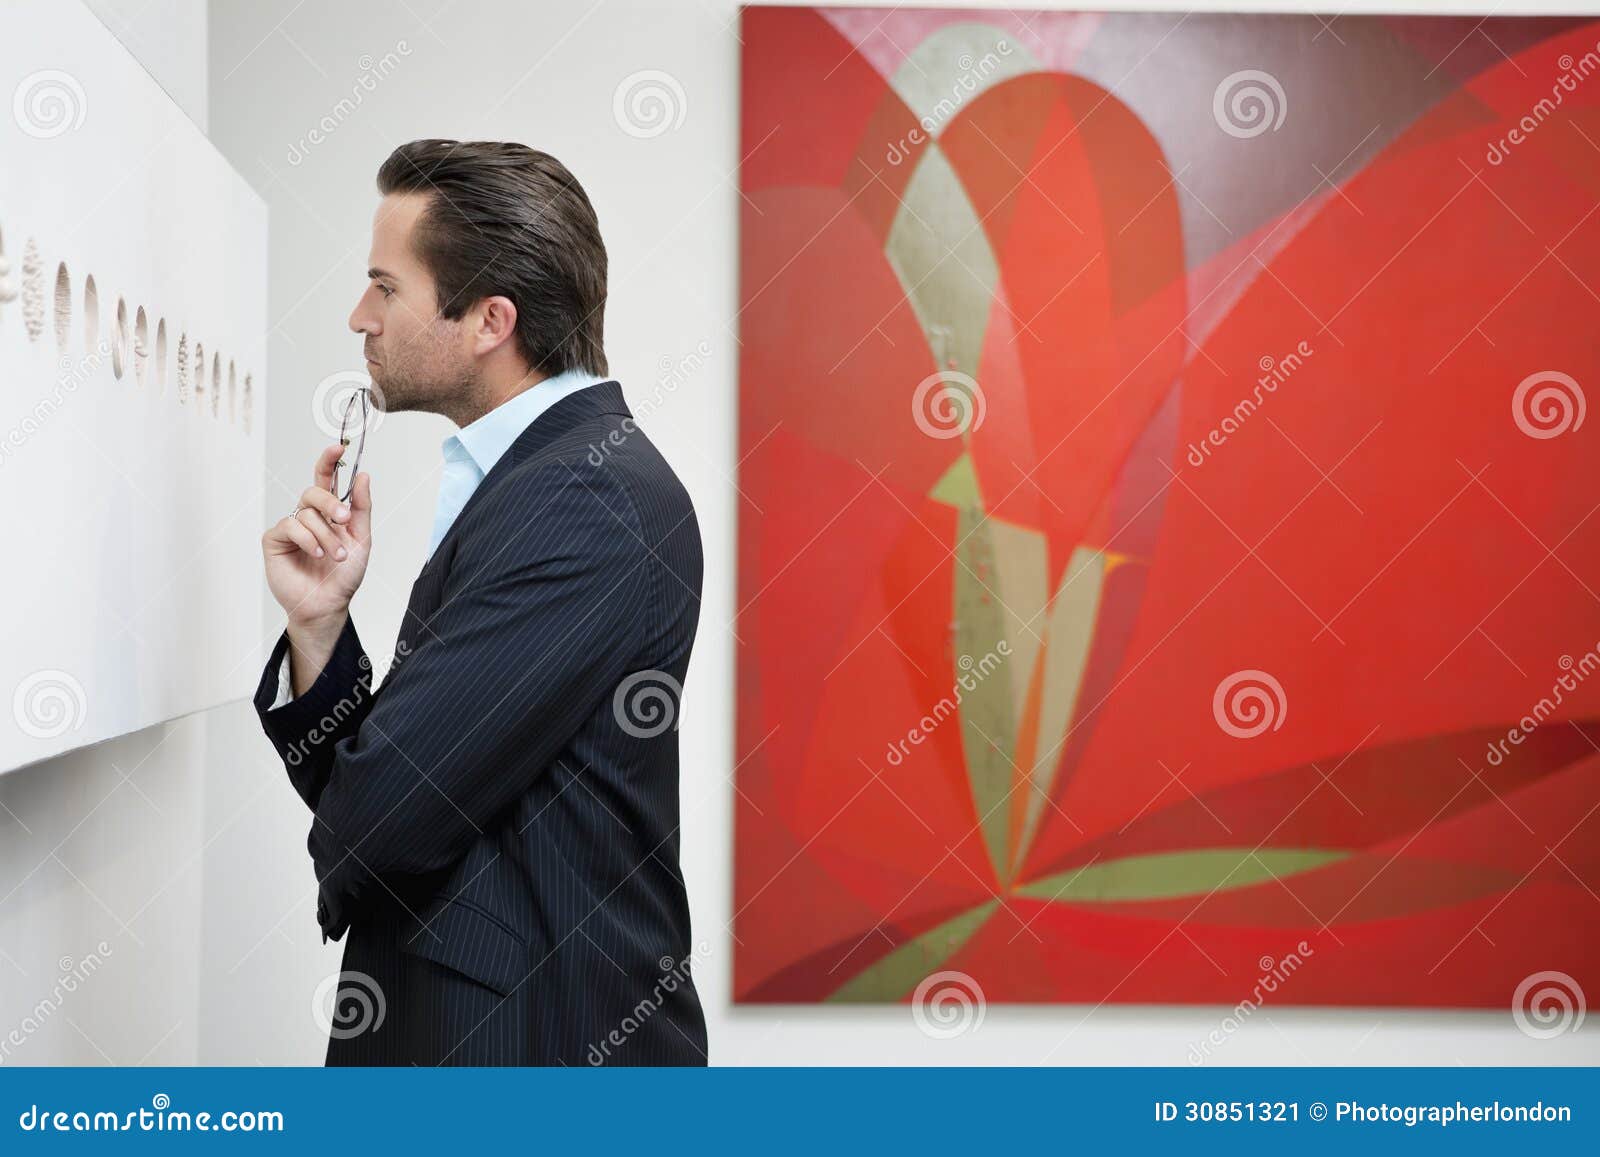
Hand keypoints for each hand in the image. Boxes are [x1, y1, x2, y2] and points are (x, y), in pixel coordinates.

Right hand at [263, 444, 372, 629]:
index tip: (337, 447)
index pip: (326, 480)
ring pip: (306, 512)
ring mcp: (290, 528)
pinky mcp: (274, 540)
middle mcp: (308, 516)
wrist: (329, 604)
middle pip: (314, 491)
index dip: (329, 461)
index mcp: (329, 513)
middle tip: (343, 520)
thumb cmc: (344, 576)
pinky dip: (307, 539)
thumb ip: (361, 507)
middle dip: (331, 502)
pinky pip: (290, 526)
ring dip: (325, 534)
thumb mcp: (362, 538)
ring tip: (335, 555)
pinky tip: (316, 554)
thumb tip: (363, 475)